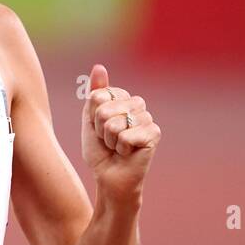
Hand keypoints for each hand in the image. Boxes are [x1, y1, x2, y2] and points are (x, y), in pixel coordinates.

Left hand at [81, 63, 160, 199]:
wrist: (109, 177)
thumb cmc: (100, 151)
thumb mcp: (90, 119)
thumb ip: (95, 93)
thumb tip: (99, 66)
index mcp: (122, 98)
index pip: (99, 96)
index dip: (93, 116)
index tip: (99, 129)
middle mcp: (137, 105)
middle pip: (105, 108)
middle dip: (100, 129)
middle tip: (109, 140)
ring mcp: (147, 118)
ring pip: (114, 123)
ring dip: (110, 140)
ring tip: (117, 147)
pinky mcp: (154, 134)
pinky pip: (126, 136)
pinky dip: (121, 148)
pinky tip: (127, 153)